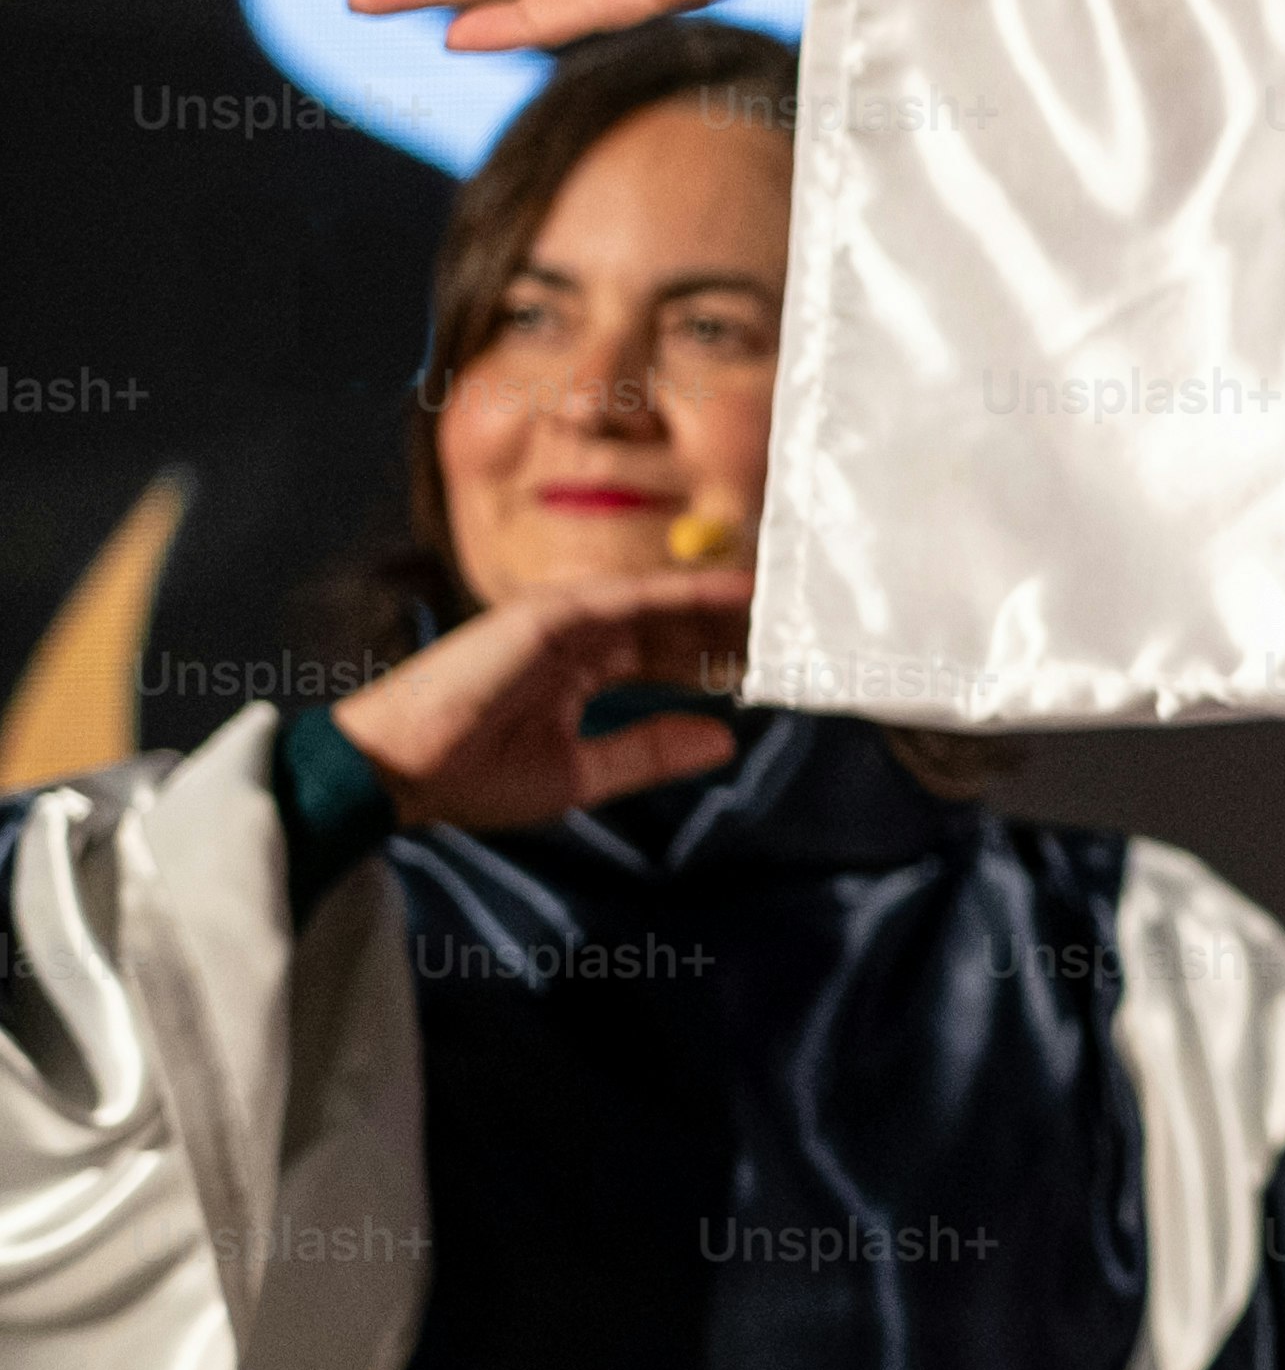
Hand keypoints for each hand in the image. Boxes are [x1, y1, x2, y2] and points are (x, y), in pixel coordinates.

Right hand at [327, 569, 752, 832]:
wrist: (402, 774)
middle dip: (731, 626)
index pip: (662, 654)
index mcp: (577, 671)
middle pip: (671, 622)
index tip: (771, 663)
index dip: (715, 656)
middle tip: (797, 626)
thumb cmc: (471, 777)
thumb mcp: (581, 773)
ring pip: (660, 603)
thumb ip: (650, 750)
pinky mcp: (549, 614)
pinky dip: (686, 592)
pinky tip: (737, 595)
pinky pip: (632, 597)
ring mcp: (561, 620)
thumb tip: (724, 740)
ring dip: (722, 603)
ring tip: (786, 604)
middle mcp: (574, 637)